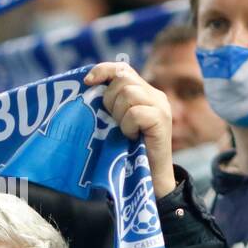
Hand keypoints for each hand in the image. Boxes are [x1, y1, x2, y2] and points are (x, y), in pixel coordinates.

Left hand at [84, 63, 176, 197]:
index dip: (103, 70)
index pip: (122, 69)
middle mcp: (155, 95)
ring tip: (124, 130)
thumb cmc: (128, 153)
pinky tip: (131, 137)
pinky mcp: (162, 120)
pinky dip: (128, 126)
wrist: (151, 179)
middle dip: (109, 99)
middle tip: (113, 121)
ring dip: (118, 114)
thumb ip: (110, 105)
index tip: (87, 82)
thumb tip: (86, 87)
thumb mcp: (117, 123)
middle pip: (123, 79)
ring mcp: (160, 106)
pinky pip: (135, 113)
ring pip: (129, 93)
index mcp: (144, 92)